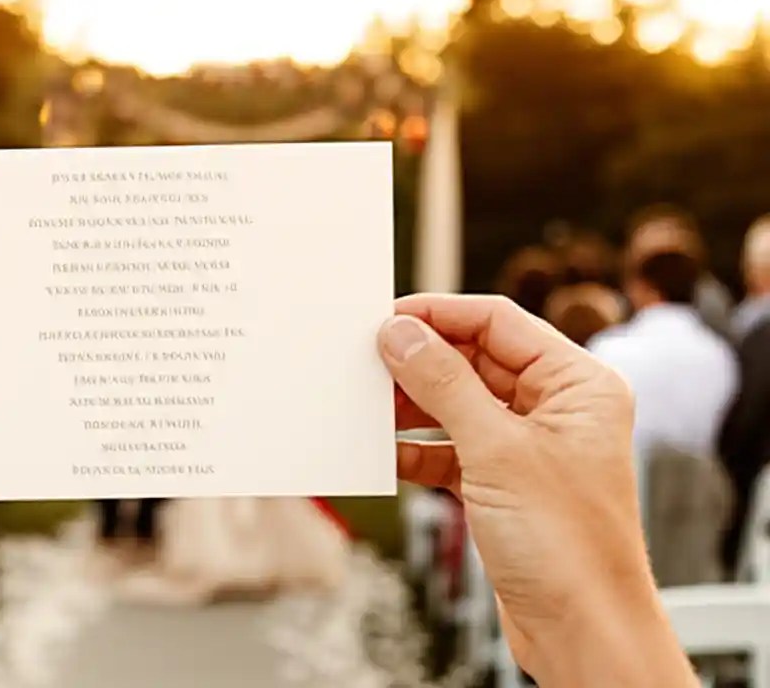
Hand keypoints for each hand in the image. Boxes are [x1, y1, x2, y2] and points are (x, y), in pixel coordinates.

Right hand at [380, 295, 692, 686]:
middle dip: (419, 361)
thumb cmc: (568, 545)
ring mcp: (528, 448)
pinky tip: (384, 451)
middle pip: (474, 360)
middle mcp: (557, 409)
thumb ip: (444, 384)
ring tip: (367, 405)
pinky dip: (417, 448)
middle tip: (365, 361)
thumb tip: (402, 334)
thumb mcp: (496, 451)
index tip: (385, 319)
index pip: (498, 322)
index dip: (439, 315)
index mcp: (577, 384)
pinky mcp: (503, 485)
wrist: (581, 632)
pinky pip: (450, 449)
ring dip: (412, 406)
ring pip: (457, 405)